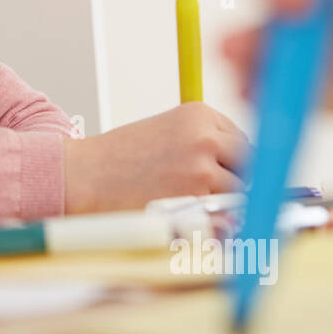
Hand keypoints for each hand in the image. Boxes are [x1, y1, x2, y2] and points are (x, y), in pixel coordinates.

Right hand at [62, 102, 249, 213]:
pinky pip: (225, 213)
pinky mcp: (196, 199)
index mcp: (199, 114)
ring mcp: (203, 167)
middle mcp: (205, 136)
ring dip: (224, 202)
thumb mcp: (166, 132)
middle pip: (249, 162)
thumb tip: (242, 166)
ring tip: (193, 206)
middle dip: (235, 180)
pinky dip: (213, 219)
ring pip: (241, 190)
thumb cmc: (120, 159)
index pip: (241, 140)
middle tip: (211, 194)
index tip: (220, 175)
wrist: (84, 176)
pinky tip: (188, 216)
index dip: (233, 162)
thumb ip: (204, 141)